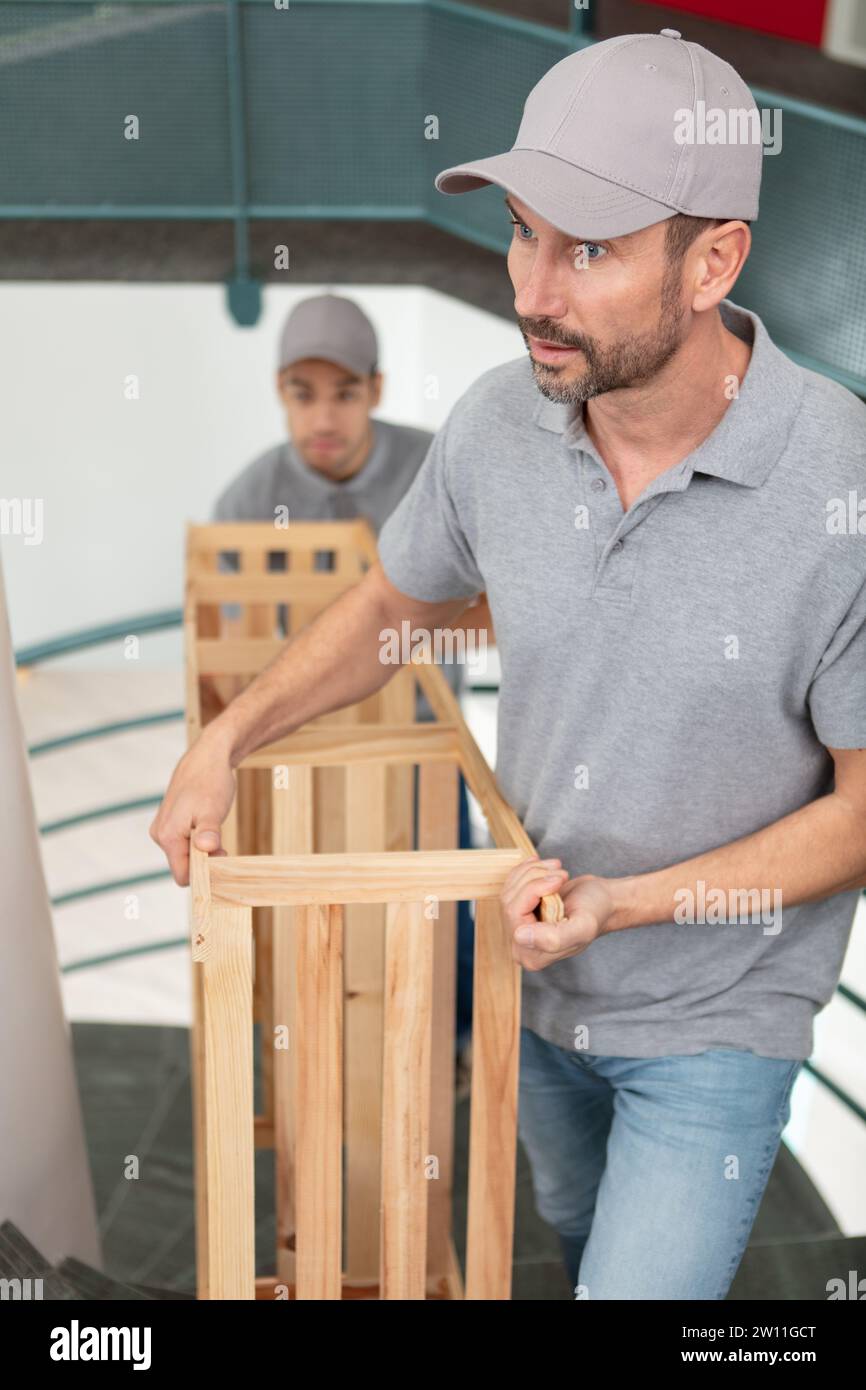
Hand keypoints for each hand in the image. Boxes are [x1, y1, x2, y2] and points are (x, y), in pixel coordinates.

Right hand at [149, 725, 236, 886]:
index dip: (204, 874)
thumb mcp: (213, 809)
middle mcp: (160, 834)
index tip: (222, 857)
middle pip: (183, 866)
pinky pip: (184, 843)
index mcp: (167, 835)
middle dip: (204, 861)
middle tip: (223, 844)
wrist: (207, 757)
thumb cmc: (211, 781)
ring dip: (203, 851)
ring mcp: (163, 828)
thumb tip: (206, 849)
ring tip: (215, 831)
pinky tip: (209, 827)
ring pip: (185, 855)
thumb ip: (208, 832)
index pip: (182, 875)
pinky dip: (199, 841)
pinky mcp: (170, 823)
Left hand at [500, 859, 617, 971]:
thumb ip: (553, 938)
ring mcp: (519, 927)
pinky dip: (528, 870)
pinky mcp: (521, 911)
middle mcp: (521, 945)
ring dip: (534, 872)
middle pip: (509, 900)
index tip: (558, 881)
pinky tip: (546, 867)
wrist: (605, 901)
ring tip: (558, 871)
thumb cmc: (597, 913)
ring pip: (510, 889)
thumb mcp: (582, 927)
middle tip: (561, 874)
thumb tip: (519, 937)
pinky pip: (511, 884)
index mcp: (533, 956)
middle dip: (534, 879)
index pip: (514, 914)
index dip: (533, 889)